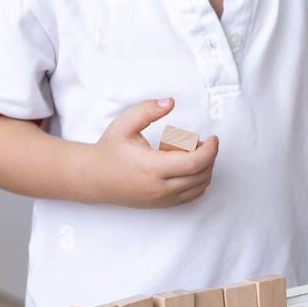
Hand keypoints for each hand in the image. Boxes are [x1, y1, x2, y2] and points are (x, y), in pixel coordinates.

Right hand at [86, 98, 218, 208]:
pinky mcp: (162, 204)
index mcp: (152, 167)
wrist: (94, 178)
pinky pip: (191, 195)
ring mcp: (162, 199)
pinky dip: (198, 181)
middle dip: (209, 157)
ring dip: (206, 169)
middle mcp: (159, 187)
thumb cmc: (110, 150)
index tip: (213, 138)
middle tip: (201, 142)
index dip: (210, 150)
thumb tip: (170, 102)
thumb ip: (147, 110)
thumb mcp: (124, 124)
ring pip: (199, 187)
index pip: (194, 163)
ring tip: (194, 152)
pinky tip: (190, 167)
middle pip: (201, 175)